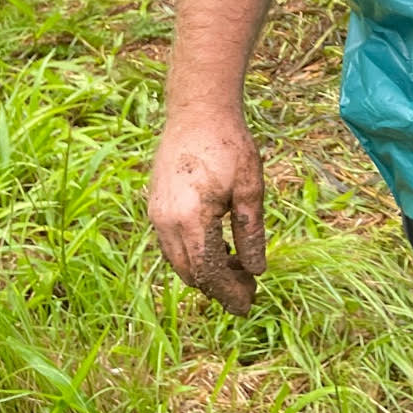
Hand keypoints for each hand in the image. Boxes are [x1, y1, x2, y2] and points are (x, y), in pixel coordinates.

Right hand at [147, 110, 266, 314]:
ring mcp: (156, 214)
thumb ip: (250, 232)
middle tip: (248, 290)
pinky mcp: (155, 205)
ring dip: (205, 271)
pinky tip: (218, 247)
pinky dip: (194, 253)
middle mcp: (166, 222)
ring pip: (179, 260)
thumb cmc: (228, 144)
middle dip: (218, 286)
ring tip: (237, 269)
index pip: (209, 272)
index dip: (230, 292)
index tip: (250, 303)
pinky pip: (173, 243)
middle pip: (190, 272)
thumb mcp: (250, 188)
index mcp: (191, 219)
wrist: (197, 110)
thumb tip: (257, 270)